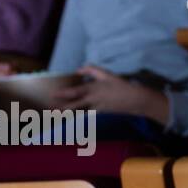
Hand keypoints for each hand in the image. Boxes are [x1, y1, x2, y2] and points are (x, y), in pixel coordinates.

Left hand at [51, 65, 168, 122]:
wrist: (136, 100)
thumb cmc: (121, 85)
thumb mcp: (108, 75)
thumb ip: (93, 70)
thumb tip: (78, 69)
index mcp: (94, 88)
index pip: (76, 91)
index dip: (64, 93)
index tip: (53, 95)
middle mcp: (94, 99)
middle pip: (75, 104)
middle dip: (62, 107)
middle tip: (50, 110)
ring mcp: (97, 108)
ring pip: (79, 110)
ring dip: (68, 112)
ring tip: (57, 114)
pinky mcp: (101, 113)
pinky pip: (87, 114)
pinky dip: (79, 115)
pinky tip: (72, 117)